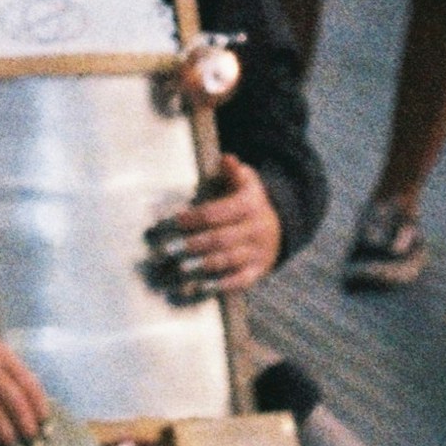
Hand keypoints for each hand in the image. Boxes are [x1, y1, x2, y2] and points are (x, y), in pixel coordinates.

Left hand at [152, 157, 282, 297]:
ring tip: (175, 270)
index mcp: (249, 205)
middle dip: (190, 245)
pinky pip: (238, 281)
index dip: (192, 218)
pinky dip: (218, 286)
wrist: (281, 226)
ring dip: (199, 267)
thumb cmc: (249, 200)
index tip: (170, 222)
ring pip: (226, 261)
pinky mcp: (257, 272)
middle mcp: (256, 230)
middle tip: (164, 250)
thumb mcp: (246, 182)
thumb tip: (227, 158)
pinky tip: (197, 287)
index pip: (216, 213)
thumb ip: (233, 171)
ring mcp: (257, 253)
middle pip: (219, 239)